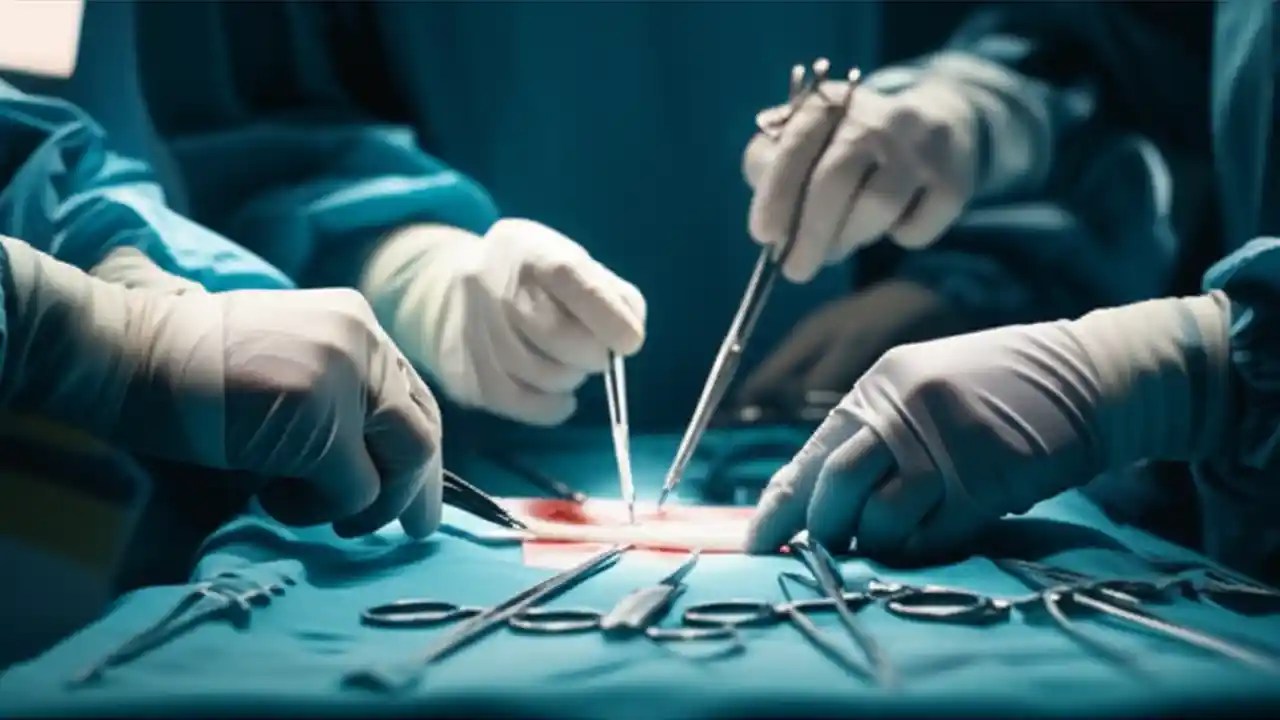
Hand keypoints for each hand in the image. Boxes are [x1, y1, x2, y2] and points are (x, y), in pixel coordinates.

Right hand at [2, 236, 442, 538]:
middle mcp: (363, 341)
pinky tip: (272, 499)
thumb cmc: (189, 368)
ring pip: (398, 465)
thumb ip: (337, 391)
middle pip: (420, 432)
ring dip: (362, 505)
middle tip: (412, 530)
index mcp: (356, 323)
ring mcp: (345, 378)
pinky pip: (353, 490)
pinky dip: (319, 510)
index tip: (415, 493)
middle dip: (415, 490)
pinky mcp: (322, 422)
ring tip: (303, 505)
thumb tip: (378, 461)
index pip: (411, 395)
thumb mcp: (283, 361)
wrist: (125, 352)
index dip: (417, 452)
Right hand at [360, 219, 645, 425]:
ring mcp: (474, 332)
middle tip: (594, 353)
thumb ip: (611, 292)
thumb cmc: (531, 279)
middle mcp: (491, 286)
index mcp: (528, 251)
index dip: (606, 314)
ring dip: (570, 377)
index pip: (568, 275)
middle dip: (593, 353)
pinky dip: (553, 407)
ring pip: (546, 376)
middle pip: (559, 336)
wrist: (449, 286)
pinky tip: (559, 396)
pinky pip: (524, 405)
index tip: (630, 342)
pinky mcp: (464, 374)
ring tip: (565, 363)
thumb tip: (629, 337)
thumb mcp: (569, 261)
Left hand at [743, 80, 977, 282]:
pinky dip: (899, 237)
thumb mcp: (808, 139)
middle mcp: (878, 119)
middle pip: (835, 180)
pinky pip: (916, 230)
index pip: (797, 144)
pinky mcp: (953, 180)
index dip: (776, 192)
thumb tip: (771, 227)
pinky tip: (894, 223)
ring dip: (852, 236)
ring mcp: (920, 147)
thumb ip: (771, 168)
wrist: (939, 119)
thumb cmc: (851, 143)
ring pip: (877, 206)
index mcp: (832, 105)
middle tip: (795, 270)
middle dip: (809, 233)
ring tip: (844, 239)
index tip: (763, 235)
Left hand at [745, 294, 1231, 559]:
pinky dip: (920, 547)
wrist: (1091, 377)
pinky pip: (930, 537)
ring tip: (893, 535)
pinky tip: (935, 532)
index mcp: (881, 384)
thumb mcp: (926, 388)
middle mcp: (904, 410)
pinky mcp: (985, 483)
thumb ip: (874, 432)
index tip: (756, 541)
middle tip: (835, 543)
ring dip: (875, 542)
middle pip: (834, 487)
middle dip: (825, 529)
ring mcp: (946, 446)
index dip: (780, 505)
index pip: (812, 453)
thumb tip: (817, 494)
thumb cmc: (1002, 389)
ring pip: (878, 518)